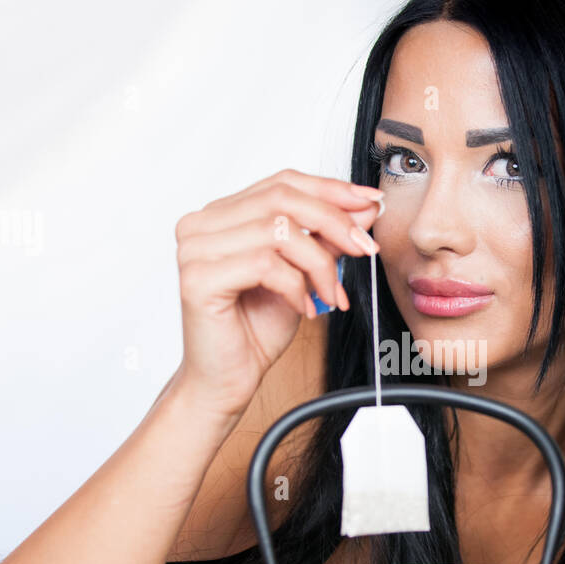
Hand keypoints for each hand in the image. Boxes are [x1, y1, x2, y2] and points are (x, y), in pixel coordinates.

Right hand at [171, 168, 382, 418]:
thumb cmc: (254, 330)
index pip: (281, 183)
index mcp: (221, 215)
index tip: (369, 203)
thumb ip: (325, 238)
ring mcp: (195, 249)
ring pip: (278, 231)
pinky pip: (265, 264)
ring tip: (330, 295)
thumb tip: (364, 208)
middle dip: (334, 222)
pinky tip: (304, 308)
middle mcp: (201, 225)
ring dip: (319, 264)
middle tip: (365, 247)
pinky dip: (296, 286)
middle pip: (281, 199)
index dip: (330, 189)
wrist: (226, 381)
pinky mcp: (199, 278)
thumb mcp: (303, 274)